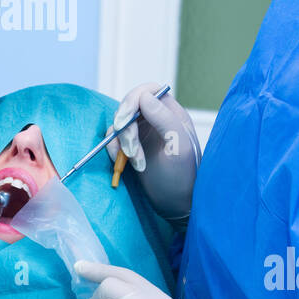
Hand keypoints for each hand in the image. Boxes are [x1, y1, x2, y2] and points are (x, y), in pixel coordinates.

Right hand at [104, 83, 199, 219]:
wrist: (177, 207)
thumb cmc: (183, 179)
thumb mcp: (178, 148)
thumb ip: (164, 119)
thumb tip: (145, 96)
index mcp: (173, 114)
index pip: (148, 91)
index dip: (131, 101)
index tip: (123, 122)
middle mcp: (157, 119)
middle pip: (129, 106)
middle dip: (125, 128)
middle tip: (130, 150)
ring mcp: (144, 132)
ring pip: (119, 124)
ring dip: (121, 143)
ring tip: (136, 164)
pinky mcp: (133, 146)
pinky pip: (114, 139)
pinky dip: (114, 150)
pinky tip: (125, 165)